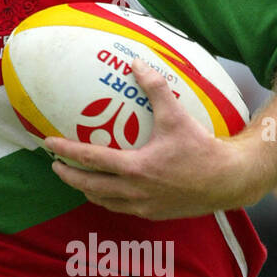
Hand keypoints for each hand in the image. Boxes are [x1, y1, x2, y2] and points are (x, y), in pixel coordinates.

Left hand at [43, 58, 260, 219]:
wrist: (227, 181)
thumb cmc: (202, 149)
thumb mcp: (177, 116)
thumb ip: (155, 89)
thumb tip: (136, 63)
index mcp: (135, 168)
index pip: (90, 159)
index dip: (66, 151)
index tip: (48, 144)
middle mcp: (134, 191)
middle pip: (89, 186)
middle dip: (68, 176)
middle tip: (56, 165)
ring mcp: (142, 206)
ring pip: (103, 201)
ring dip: (87, 190)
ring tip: (78, 178)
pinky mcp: (153, 214)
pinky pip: (121, 208)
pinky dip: (108, 199)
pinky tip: (108, 190)